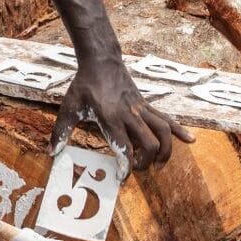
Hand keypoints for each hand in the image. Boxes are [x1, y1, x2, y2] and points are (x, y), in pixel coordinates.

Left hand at [51, 55, 195, 173]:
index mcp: (111, 117)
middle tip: (138, 170)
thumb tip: (51, 153)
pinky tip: (190, 140)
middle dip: (146, 162)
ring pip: (163, 131)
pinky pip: (167, 119)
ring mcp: (141, 109)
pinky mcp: (147, 105)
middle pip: (149, 143)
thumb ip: (60, 132)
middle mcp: (130, 114)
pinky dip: (179, 130)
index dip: (126, 166)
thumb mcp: (69, 108)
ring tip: (160, 165)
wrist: (101, 61)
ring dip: (166, 151)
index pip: (124, 147)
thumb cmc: (84, 86)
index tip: (122, 178)